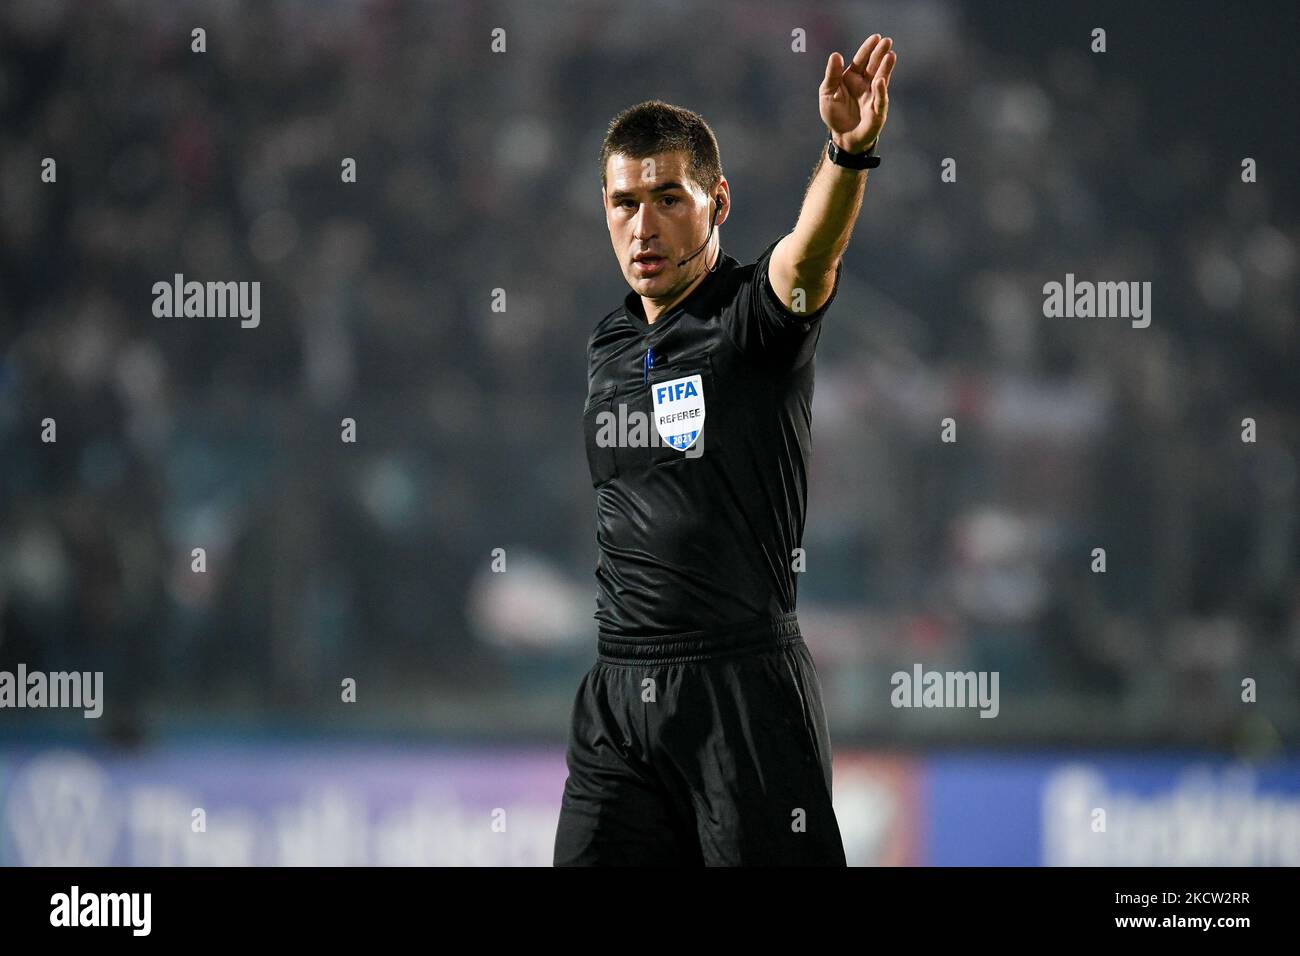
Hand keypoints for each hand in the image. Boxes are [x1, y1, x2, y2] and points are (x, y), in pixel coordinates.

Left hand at [820, 34, 895, 153]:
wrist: (842, 136)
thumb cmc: (835, 114)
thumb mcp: (827, 92)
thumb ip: (832, 75)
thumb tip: (836, 54)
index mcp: (853, 77)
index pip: (861, 60)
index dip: (868, 49)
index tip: (876, 37)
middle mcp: (866, 84)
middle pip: (874, 66)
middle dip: (880, 54)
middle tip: (887, 41)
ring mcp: (873, 96)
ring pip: (881, 79)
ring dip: (885, 68)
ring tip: (890, 55)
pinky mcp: (877, 111)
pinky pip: (879, 100)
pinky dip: (880, 91)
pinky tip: (881, 81)